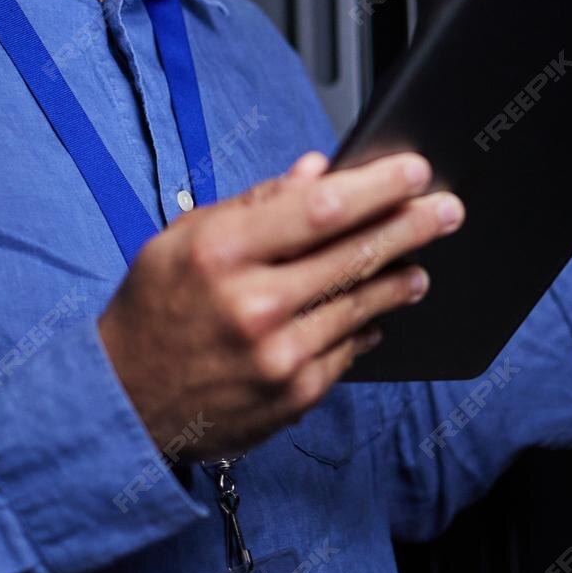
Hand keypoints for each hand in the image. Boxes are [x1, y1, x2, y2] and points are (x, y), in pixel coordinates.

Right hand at [97, 150, 462, 461]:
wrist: (123, 402)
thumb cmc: (155, 307)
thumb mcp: (185, 237)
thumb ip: (257, 203)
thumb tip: (320, 171)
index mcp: (221, 252)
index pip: (320, 208)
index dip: (377, 186)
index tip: (414, 171)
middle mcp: (254, 305)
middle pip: (355, 254)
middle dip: (411, 226)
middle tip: (448, 210)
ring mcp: (279, 356)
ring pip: (363, 304)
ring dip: (400, 278)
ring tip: (420, 262)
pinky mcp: (294, 395)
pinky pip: (349, 348)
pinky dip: (367, 323)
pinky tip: (379, 310)